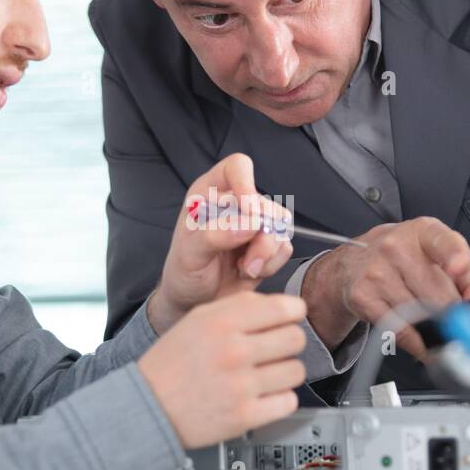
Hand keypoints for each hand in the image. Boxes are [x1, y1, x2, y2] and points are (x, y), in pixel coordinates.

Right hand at [138, 292, 307, 447]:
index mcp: (222, 323)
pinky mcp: (245, 416)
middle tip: (276, 349)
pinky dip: (279, 399)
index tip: (291, 318)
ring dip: (285, 373)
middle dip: (289, 343)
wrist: (148, 406)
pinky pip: (288, 402)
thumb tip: (280, 305)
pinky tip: (262, 395)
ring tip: (267, 374)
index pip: (284, 308)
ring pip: (296, 371)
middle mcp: (233, 352)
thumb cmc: (172, 363)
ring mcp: (241, 386)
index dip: (294, 312)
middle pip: (296, 339)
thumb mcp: (197, 319)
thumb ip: (239, 307)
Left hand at [147, 153, 293, 333]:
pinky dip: (271, 264)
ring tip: (244, 268)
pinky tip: (249, 271)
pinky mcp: (268, 245)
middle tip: (244, 261)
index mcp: (210, 193)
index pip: (237, 167)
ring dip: (266, 253)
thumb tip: (251, 223)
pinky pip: (285, 247)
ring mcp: (255, 224)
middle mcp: (236, 203)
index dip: (246, 184)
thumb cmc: (185, 271)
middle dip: (260, 236)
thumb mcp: (190, 254)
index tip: (248, 210)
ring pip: (280, 226)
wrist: (195, 301)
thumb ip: (214, 235)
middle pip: (266, 204)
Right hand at [300, 217, 469, 359]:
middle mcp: (398, 247)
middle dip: (454, 315)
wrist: (353, 263)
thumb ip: (469, 276)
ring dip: (436, 331)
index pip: (442, 240)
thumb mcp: (437, 254)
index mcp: (424, 232)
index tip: (461, 267)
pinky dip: (417, 342)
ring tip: (440, 331)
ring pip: (420, 315)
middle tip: (462, 326)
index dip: (454, 254)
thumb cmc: (403, 257)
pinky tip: (423, 342)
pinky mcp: (364, 296)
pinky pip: (399, 329)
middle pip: (438, 293)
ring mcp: (377, 272)